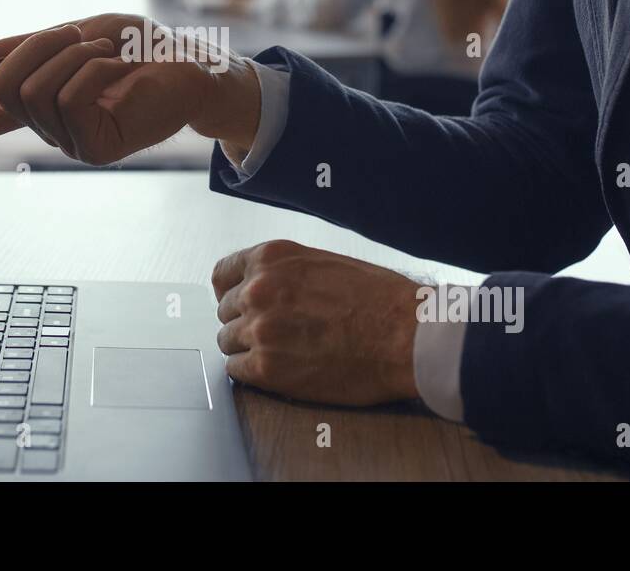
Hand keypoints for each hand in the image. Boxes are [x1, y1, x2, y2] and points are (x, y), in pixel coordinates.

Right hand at [0, 13, 261, 163]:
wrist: (188, 62)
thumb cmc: (136, 48)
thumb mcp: (71, 35)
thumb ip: (24, 47)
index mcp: (38, 108)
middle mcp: (49, 130)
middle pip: (3, 91)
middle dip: (35, 46)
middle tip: (76, 32)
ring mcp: (72, 143)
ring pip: (36, 91)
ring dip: (72, 52)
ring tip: (107, 49)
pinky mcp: (96, 148)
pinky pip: (69, 98)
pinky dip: (93, 68)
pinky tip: (119, 66)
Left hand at [212, 240, 421, 404]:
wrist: (406, 335)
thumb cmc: (380, 298)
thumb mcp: (325, 262)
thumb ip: (285, 272)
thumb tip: (263, 286)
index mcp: (272, 257)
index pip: (222, 273)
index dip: (230, 291)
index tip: (238, 304)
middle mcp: (258, 288)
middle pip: (225, 310)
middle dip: (245, 321)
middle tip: (273, 333)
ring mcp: (259, 328)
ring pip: (227, 341)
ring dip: (248, 348)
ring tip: (279, 352)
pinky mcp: (266, 367)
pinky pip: (235, 369)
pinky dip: (251, 372)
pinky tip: (276, 370)